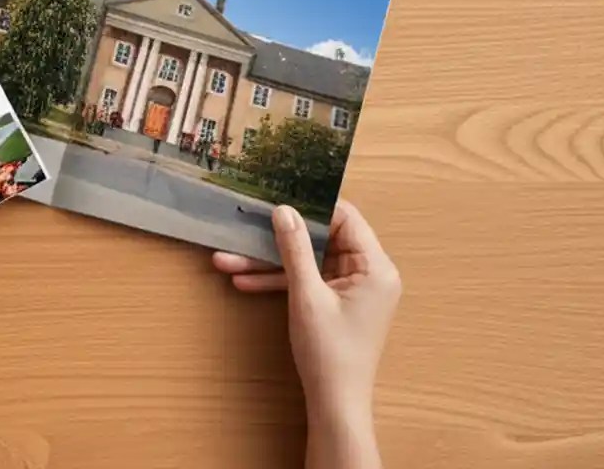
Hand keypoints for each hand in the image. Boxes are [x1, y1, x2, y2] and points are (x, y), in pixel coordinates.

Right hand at [213, 201, 399, 431]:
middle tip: (246, 226)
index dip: (311, 207)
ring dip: (270, 262)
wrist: (335, 404)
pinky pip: (307, 280)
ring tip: (227, 260)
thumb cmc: (328, 352)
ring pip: (308, 261)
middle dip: (279, 238)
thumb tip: (283, 210)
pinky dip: (279, 281)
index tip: (276, 199)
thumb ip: (295, 250)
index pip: (345, 217)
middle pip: (322, 239)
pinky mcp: (337, 301)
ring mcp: (352, 288)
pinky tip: (244, 281)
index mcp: (375, 266)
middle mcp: (369, 272)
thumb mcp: (307, 296)